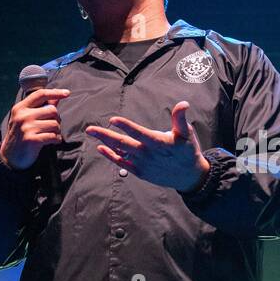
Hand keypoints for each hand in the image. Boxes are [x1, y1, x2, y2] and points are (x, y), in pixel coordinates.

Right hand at [0, 88, 69, 169]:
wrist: (10, 156)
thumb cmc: (21, 135)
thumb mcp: (27, 118)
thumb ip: (41, 107)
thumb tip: (57, 97)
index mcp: (20, 108)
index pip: (40, 94)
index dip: (55, 92)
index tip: (67, 93)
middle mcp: (22, 116)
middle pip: (52, 110)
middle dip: (57, 119)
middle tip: (52, 127)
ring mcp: (26, 127)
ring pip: (55, 124)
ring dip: (57, 131)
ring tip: (50, 135)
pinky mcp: (31, 139)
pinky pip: (53, 136)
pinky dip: (56, 139)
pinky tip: (52, 141)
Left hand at [86, 101, 210, 191]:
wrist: (189, 176)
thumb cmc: (187, 151)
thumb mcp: (186, 133)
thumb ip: (180, 118)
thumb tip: (183, 103)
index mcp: (158, 143)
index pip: (139, 132)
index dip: (126, 125)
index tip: (113, 119)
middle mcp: (147, 154)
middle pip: (123, 143)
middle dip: (105, 135)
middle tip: (90, 129)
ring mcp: (142, 164)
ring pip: (120, 152)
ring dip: (105, 142)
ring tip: (93, 133)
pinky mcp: (140, 172)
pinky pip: (122, 163)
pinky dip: (111, 156)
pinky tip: (101, 149)